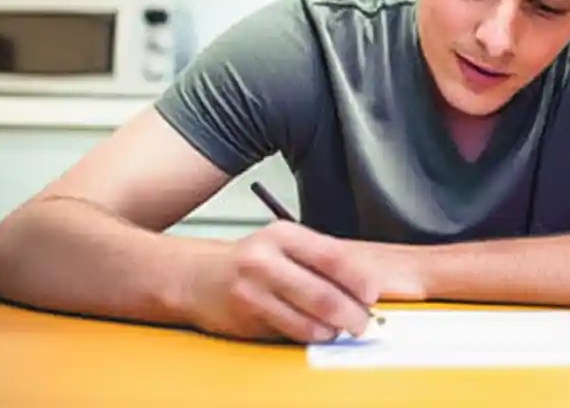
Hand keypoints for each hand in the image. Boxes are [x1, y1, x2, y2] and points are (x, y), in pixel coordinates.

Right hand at [182, 221, 393, 343]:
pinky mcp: (246, 318)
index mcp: (283, 234)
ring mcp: (253, 291)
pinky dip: (312, 336)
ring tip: (340, 327)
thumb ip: (321, 258)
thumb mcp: (285, 244)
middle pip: (323, 294)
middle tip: (363, 321)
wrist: (197, 277)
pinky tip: (317, 331)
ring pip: (308, 320)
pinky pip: (291, 333)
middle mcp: (265, 260)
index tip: (372, 294)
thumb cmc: (250, 261)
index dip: (358, 280)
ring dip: (333, 329)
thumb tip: (363, 283)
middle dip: (352, 314)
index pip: (332, 257)